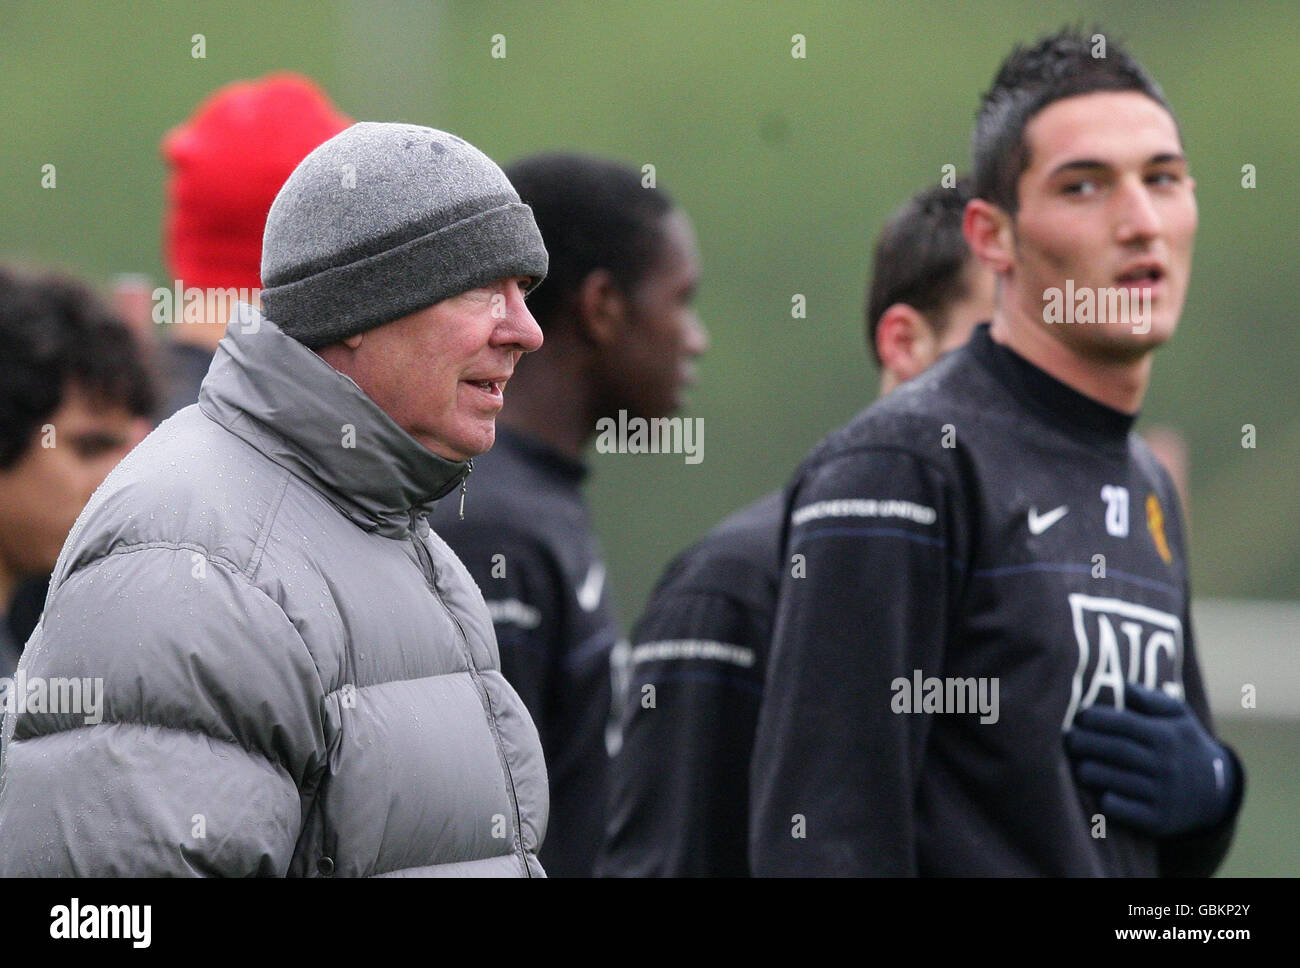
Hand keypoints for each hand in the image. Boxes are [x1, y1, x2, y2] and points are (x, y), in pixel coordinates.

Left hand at [1066, 681, 1237, 837]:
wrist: (1216, 792)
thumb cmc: (1183, 744)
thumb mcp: (1179, 716)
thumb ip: (1150, 699)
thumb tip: (1120, 686)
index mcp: (1167, 737)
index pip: (1125, 724)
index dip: (1097, 719)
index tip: (1079, 716)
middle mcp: (1166, 765)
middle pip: (1117, 751)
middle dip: (1086, 743)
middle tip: (1067, 739)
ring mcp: (1163, 795)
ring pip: (1117, 781)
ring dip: (1090, 772)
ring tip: (1076, 765)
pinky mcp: (1158, 821)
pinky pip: (1126, 811)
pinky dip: (1109, 802)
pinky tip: (1097, 794)